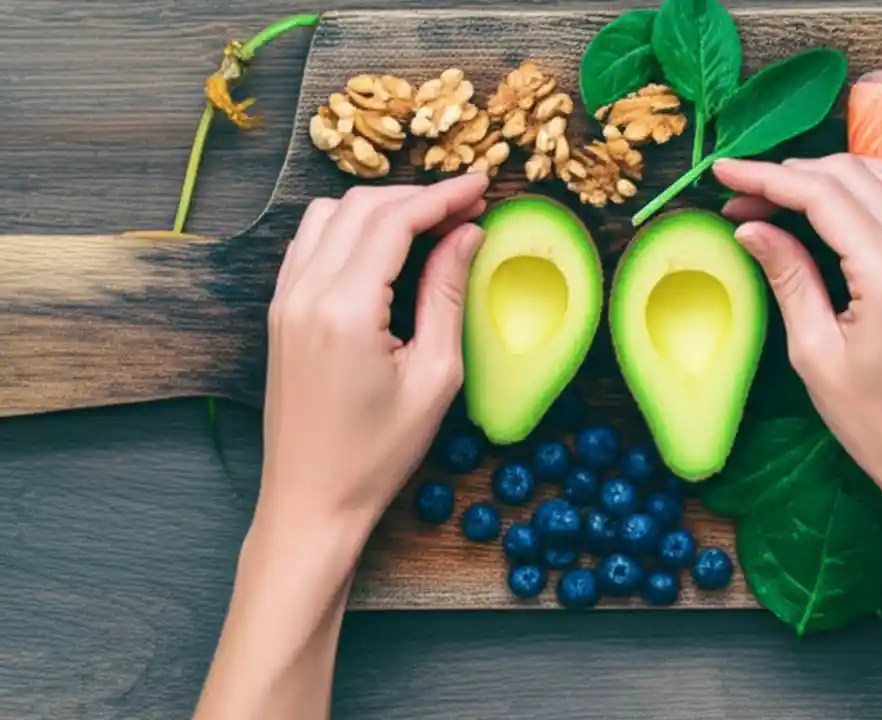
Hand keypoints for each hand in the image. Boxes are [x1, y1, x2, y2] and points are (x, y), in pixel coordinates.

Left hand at [260, 174, 488, 534]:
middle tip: (466, 206)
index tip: (482, 184)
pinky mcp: (279, 313)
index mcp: (344, 309)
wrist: (311, 502)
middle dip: (417, 196)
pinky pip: (311, 244)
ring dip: (381, 207)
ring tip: (430, 224)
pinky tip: (386, 247)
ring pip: (329, 215)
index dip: (443, 196)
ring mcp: (284, 300)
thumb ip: (447, 295)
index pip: (395, 221)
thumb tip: (466, 235)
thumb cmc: (377, 454)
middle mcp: (304, 293)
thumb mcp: (434, 377)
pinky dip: (351, 229)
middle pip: (361, 207)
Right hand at [715, 155, 881, 493]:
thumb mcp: (814, 354)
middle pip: (851, 175)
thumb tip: (750, 227)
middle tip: (743, 199)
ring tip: (785, 199)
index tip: (722, 171)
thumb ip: (788, 277)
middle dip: (790, 175)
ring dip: (832, 174)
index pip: (822, 196)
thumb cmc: (872, 421)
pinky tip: (853, 203)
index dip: (766, 177)